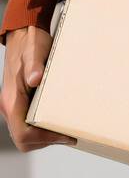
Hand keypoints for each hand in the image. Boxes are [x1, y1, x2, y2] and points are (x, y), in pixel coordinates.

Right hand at [2, 26, 74, 151]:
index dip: (44, 139)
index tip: (65, 135)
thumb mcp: (35, 52)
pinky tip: (58, 119)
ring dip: (45, 136)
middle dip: (46, 141)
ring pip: (25, 135)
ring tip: (65, 129)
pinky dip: (42, 128)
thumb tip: (36, 80)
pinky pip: (28, 124)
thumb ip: (35, 66)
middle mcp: (10, 106)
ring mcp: (14, 106)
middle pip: (23, 140)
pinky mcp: (20, 103)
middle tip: (68, 135)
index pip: (22, 134)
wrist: (23, 36)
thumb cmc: (30, 44)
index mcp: (12, 99)